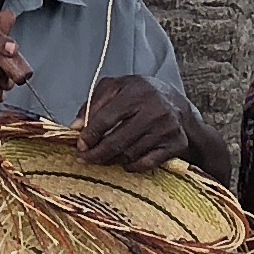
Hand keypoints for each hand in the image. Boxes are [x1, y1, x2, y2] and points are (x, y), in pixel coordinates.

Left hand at [77, 72, 193, 171]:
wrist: (177, 104)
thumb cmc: (140, 95)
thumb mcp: (116, 88)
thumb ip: (93, 103)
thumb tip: (75, 126)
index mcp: (136, 92)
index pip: (106, 118)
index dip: (89, 134)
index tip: (79, 144)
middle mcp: (154, 110)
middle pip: (117, 141)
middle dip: (96, 154)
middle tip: (83, 159)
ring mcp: (166, 129)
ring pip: (130, 154)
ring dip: (111, 160)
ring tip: (101, 158)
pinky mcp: (175, 144)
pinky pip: (146, 163)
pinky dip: (131, 166)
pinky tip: (123, 161)